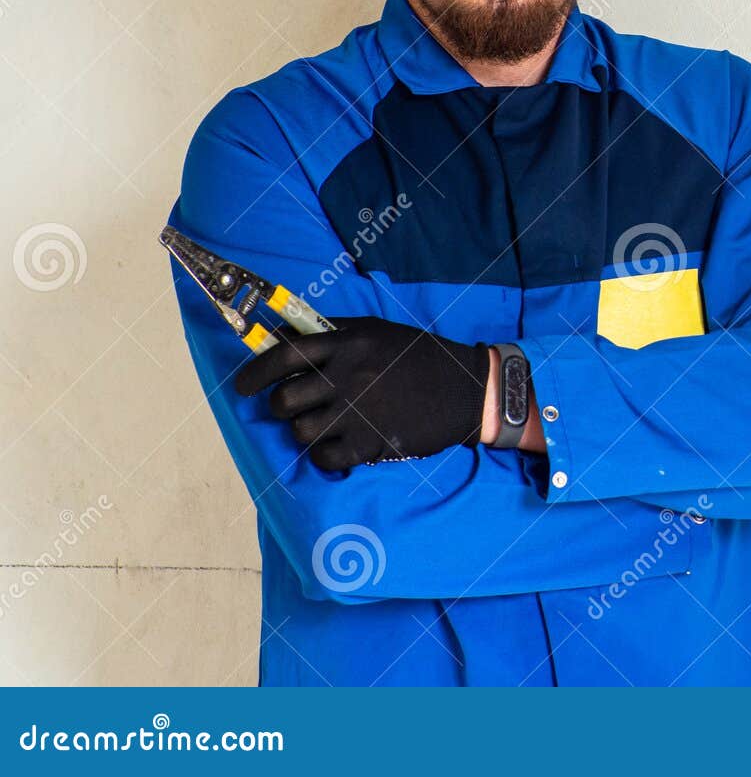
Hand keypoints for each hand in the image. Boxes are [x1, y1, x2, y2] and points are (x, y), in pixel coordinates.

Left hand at [234, 316, 491, 470]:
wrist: (466, 389)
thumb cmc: (418, 357)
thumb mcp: (378, 332)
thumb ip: (333, 334)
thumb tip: (281, 339)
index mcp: (349, 343)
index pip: (283, 356)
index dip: (254, 373)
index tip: (243, 386)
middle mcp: (349, 376)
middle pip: (283, 401)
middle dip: (280, 408)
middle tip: (294, 408)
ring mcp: (359, 413)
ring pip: (299, 433)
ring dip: (303, 432)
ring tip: (321, 426)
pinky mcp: (371, 444)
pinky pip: (324, 459)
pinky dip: (325, 455)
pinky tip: (339, 445)